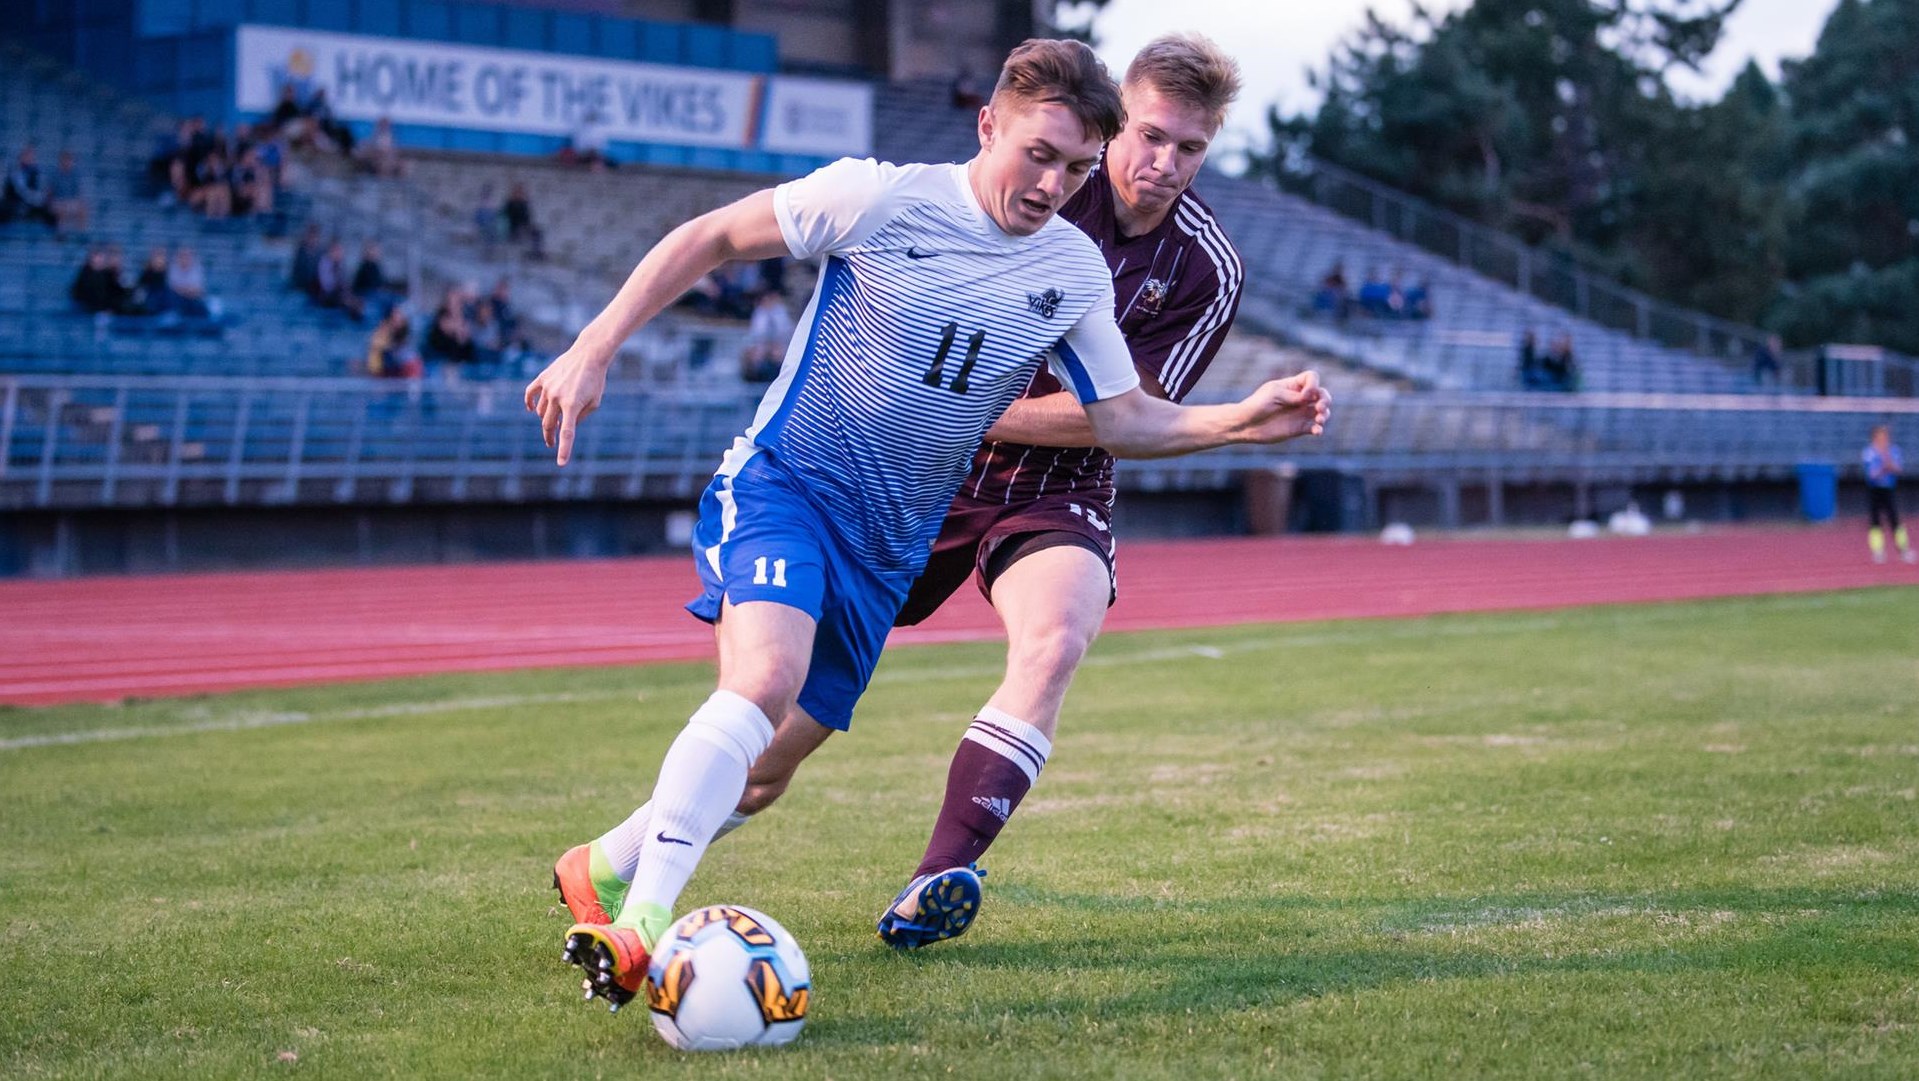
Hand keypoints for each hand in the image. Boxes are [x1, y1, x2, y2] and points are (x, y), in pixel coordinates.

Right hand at [523, 347, 608, 464]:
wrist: (589, 354)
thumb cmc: (595, 380)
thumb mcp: (594, 402)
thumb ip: (580, 417)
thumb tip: (566, 426)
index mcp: (572, 406)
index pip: (567, 433)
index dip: (564, 449)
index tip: (561, 463)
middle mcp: (557, 398)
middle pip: (548, 424)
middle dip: (549, 436)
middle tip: (551, 443)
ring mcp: (548, 387)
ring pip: (540, 411)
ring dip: (546, 418)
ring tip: (555, 421)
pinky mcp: (543, 378)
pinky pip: (530, 393)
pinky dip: (529, 403)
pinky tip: (531, 409)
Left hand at [1235, 370, 1331, 443]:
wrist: (1245, 425)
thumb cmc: (1256, 405)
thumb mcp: (1273, 394)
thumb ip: (1292, 396)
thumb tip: (1309, 399)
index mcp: (1292, 386)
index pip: (1312, 378)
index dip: (1313, 385)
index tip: (1303, 395)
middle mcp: (1299, 398)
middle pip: (1322, 394)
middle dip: (1325, 399)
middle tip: (1320, 408)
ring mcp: (1300, 413)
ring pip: (1322, 411)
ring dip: (1325, 415)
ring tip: (1319, 420)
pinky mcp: (1299, 428)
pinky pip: (1314, 428)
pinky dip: (1319, 429)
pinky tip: (1317, 432)